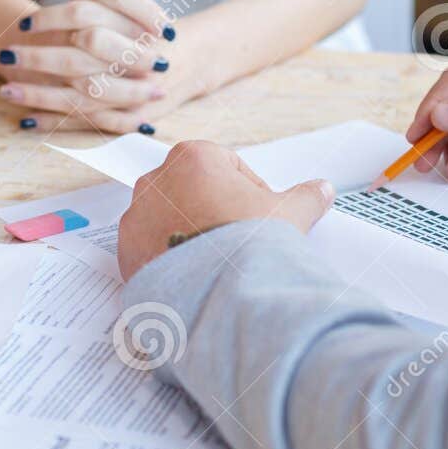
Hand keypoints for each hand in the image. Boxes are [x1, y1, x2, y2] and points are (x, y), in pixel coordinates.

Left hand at [0, 0, 172, 129]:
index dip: (53, 18)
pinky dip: (59, 123)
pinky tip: (28, 121)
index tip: (24, 22)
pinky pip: (90, 123)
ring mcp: (136, 91)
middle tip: (7, 55)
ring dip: (41, 95)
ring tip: (6, 91)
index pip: (88, 14)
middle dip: (40, 59)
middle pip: (80, 58)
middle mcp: (137, 57)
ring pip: (82, 95)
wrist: (190, 61)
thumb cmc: (147, 24)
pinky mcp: (132, 117)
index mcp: (136, 21)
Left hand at [118, 141, 334, 279]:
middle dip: (213, 210)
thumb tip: (322, 189)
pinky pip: (150, 250)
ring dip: (188, 234)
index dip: (248, 191)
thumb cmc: (248, 242)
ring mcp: (136, 217)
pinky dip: (169, 259)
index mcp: (193, 157)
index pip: (226, 166)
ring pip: (168, 220)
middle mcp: (156, 181)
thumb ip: (305, 196)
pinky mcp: (125, 252)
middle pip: (192, 191)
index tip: (258, 214)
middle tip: (238, 239)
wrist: (217, 291)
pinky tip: (195, 275)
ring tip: (216, 261)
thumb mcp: (288, 213)